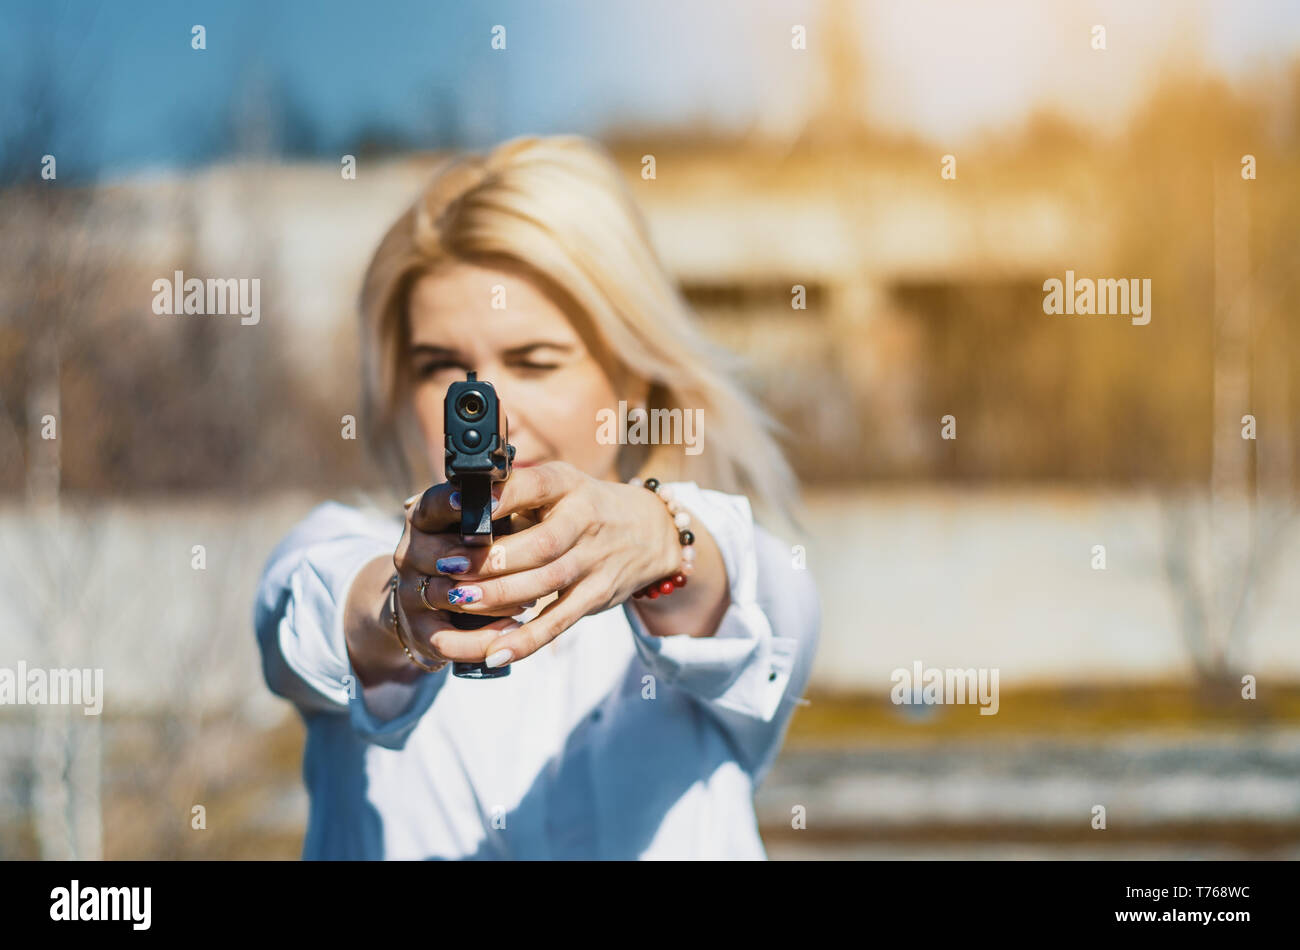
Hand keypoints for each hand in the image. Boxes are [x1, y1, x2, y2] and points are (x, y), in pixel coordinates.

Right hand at [392, 483, 537, 668]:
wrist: (428, 604)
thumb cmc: (468, 551)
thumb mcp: (475, 525)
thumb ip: (494, 511)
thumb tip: (526, 495)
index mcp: (424, 519)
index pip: (431, 504)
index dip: (451, 502)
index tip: (472, 500)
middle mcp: (409, 553)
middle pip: (445, 554)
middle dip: (489, 560)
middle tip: (533, 563)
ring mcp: (410, 593)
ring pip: (452, 596)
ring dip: (496, 601)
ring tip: (530, 601)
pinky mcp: (419, 629)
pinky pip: (448, 640)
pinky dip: (482, 639)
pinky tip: (510, 632)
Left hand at [408, 461, 684, 666]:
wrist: (649, 530)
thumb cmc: (580, 505)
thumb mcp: (553, 485)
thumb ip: (498, 494)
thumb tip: (415, 503)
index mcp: (567, 484)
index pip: (533, 486)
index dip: (499, 500)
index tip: (460, 509)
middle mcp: (585, 520)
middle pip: (540, 543)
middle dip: (493, 558)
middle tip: (448, 567)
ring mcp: (594, 560)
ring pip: (546, 583)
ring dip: (501, 597)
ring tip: (459, 603)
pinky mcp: (598, 595)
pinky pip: (560, 621)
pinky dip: (528, 640)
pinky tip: (495, 653)